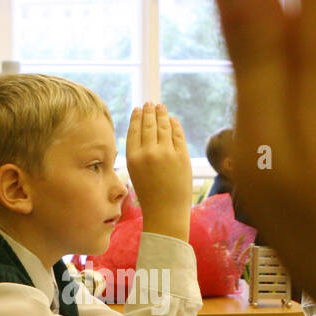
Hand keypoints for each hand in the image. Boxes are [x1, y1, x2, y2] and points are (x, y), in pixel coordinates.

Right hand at [126, 101, 192, 241]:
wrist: (166, 212)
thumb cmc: (150, 194)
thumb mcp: (136, 173)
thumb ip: (139, 152)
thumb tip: (145, 130)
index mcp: (133, 158)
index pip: (134, 130)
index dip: (137, 117)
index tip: (139, 109)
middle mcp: (148, 153)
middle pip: (149, 124)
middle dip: (150, 112)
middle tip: (151, 103)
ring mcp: (166, 153)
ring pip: (163, 126)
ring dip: (162, 114)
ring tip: (161, 107)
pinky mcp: (182, 156)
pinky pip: (177, 134)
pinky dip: (174, 124)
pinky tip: (172, 120)